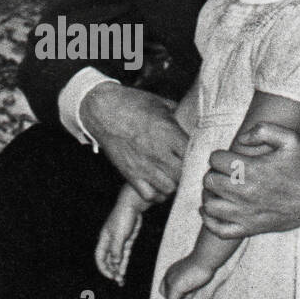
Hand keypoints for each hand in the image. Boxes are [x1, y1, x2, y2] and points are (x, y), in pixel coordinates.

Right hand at [82, 83, 186, 203]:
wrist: (102, 110)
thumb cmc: (132, 104)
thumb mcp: (161, 104)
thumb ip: (178, 117)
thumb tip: (192, 120)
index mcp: (169, 134)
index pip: (194, 156)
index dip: (197, 158)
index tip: (196, 155)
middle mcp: (158, 153)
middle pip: (183, 175)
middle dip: (187, 173)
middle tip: (185, 168)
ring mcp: (143, 166)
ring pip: (169, 188)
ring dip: (173, 184)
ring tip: (172, 176)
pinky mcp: (130, 174)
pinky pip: (149, 195)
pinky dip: (156, 193)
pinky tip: (157, 184)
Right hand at [94, 198, 142, 285]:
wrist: (133, 207)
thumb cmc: (123, 218)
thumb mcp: (119, 234)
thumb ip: (116, 249)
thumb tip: (115, 262)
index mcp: (104, 240)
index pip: (100, 257)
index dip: (103, 268)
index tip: (110, 276)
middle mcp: (110, 243)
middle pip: (108, 260)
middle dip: (112, 271)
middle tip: (118, 281)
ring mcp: (118, 243)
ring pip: (116, 260)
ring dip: (118, 270)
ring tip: (120, 281)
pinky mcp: (126, 242)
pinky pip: (123, 256)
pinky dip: (123, 264)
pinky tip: (123, 272)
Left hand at [161, 255, 213, 298]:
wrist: (206, 258)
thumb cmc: (204, 266)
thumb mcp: (194, 280)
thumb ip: (188, 289)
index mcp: (171, 273)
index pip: (167, 289)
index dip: (179, 297)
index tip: (193, 298)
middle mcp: (167, 277)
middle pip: (168, 297)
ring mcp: (169, 282)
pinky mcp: (174, 288)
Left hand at [201, 123, 299, 237]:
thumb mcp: (290, 138)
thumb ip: (262, 130)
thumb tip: (240, 140)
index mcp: (253, 170)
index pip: (215, 160)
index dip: (219, 155)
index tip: (230, 158)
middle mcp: (247, 193)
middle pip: (209, 181)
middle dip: (214, 173)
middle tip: (226, 173)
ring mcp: (248, 214)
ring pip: (210, 205)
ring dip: (211, 195)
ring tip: (221, 190)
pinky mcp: (252, 229)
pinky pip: (220, 230)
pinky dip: (211, 221)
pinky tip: (216, 209)